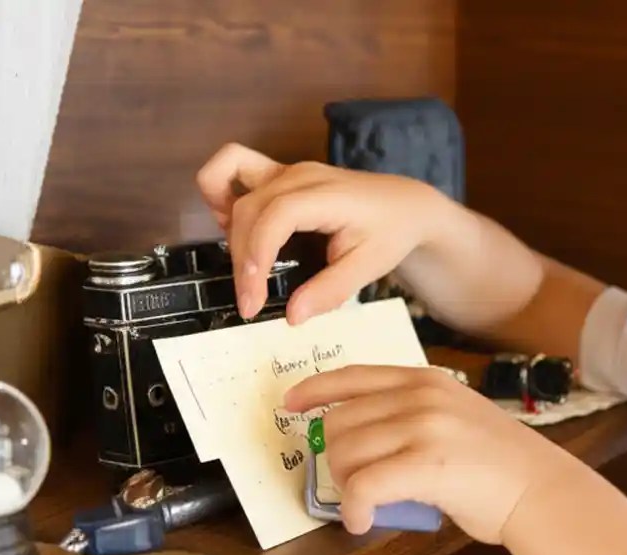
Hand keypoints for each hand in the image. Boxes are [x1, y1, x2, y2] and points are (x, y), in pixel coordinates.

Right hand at [194, 143, 455, 323]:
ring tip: (244, 264)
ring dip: (225, 223)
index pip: (275, 218)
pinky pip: (233, 166)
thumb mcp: (369, 267)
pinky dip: (220, 192)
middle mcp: (299, 175)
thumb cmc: (391, 233)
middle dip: (242, 259)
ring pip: (230, 178)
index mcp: (325, 195)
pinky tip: (233, 228)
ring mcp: (286, 170)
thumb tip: (292, 316)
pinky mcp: (279, 173)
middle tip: (250, 302)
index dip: (256, 258)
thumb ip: (330, 290)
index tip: (252, 301)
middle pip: (249, 208)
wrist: (406, 205)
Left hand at [283, 364, 591, 543]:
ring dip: (343, 485)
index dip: (316, 389)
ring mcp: (423, 427)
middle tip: (348, 482)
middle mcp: (421, 397)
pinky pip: (362, 486)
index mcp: (426, 381)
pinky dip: (353, 509)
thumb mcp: (456, 416)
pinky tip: (361, 521)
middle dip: (333, 456)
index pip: (355, 375)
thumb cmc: (500, 465)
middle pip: (340, 420)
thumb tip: (362, 437)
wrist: (539, 488)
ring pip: (345, 452)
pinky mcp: (425, 464)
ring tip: (361, 504)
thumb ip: (413, 416)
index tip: (292, 403)